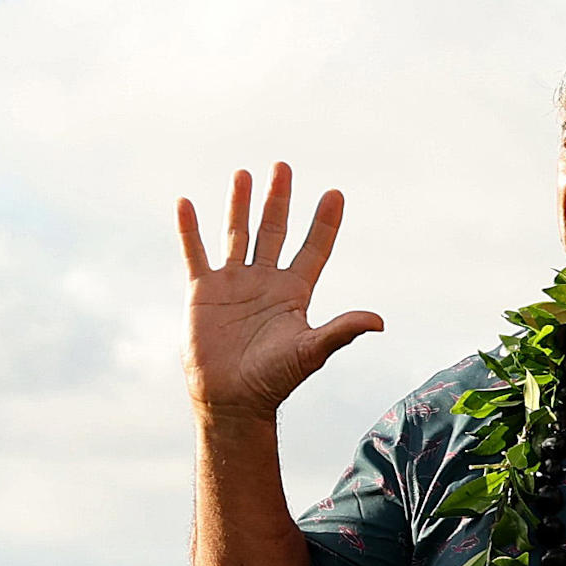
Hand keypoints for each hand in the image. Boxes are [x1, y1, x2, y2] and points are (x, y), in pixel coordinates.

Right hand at [178, 165, 382, 418]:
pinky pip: (195, 252)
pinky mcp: (202, 290)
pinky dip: (190, 229)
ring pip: (237, 233)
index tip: (335, 193)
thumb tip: (379, 320)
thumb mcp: (310, 352)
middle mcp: (265, 281)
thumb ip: (341, 331)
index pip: (314, 249)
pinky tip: (186, 202)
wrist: (232, 399)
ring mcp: (233, 282)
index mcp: (294, 293)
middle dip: (279, 200)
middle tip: (284, 166)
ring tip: (245, 174)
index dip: (324, 223)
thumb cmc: (275, 380)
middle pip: (274, 231)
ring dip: (240, 204)